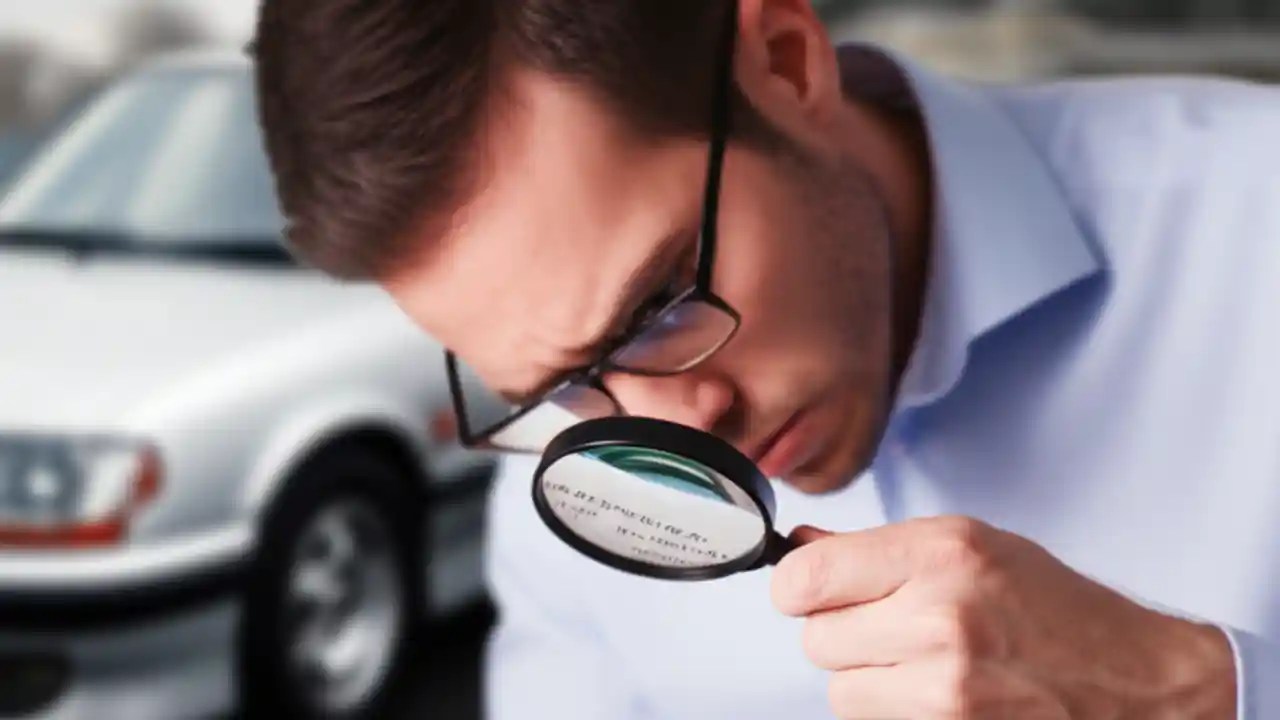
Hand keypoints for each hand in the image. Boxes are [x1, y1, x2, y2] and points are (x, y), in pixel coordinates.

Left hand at [771, 517, 1236, 719]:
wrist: (1136, 684)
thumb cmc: (1059, 611)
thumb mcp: (971, 547)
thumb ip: (877, 550)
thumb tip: (797, 545)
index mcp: (941, 555)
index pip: (805, 576)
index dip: (797, 585)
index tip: (809, 590)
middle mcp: (940, 619)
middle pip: (816, 639)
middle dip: (843, 634)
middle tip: (893, 627)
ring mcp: (946, 688)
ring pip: (840, 690)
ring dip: (868, 680)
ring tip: (925, 664)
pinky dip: (894, 712)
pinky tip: (939, 695)